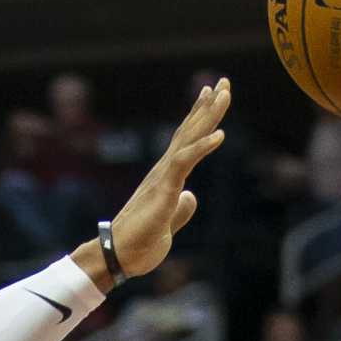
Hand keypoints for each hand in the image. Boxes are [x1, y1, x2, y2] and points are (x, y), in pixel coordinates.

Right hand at [103, 79, 229, 279]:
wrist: (116, 258)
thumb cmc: (137, 245)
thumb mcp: (168, 225)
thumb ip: (180, 209)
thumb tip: (190, 196)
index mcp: (166, 178)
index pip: (186, 142)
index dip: (200, 118)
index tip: (212, 96)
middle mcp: (163, 171)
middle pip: (189, 132)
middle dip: (208, 106)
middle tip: (223, 82)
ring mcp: (162, 178)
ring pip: (188, 139)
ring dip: (207, 115)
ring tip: (223, 93)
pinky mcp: (162, 189)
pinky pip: (184, 162)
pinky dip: (203, 147)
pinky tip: (220, 134)